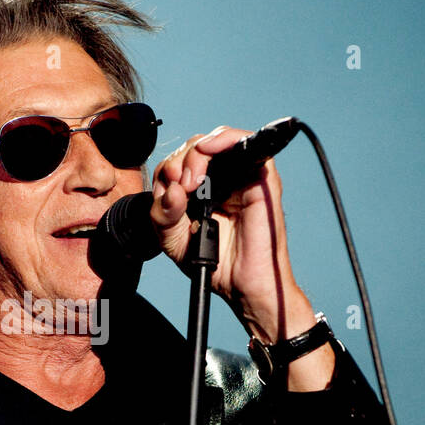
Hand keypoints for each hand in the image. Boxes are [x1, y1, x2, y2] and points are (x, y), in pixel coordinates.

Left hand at [150, 126, 333, 389]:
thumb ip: (162, 212)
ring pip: (219, 139)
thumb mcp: (173, 238)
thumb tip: (172, 187)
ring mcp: (243, 176)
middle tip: (180, 187)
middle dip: (180, 161)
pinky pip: (248, 144)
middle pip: (196, 146)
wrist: (240, 286)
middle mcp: (222, 179)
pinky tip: (209, 152)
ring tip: (191, 180)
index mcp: (200, 190)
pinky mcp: (262, 178)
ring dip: (198, 151)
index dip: (167, 171)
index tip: (167, 193)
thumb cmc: (214, 263)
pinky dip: (226, 139)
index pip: (178, 162)